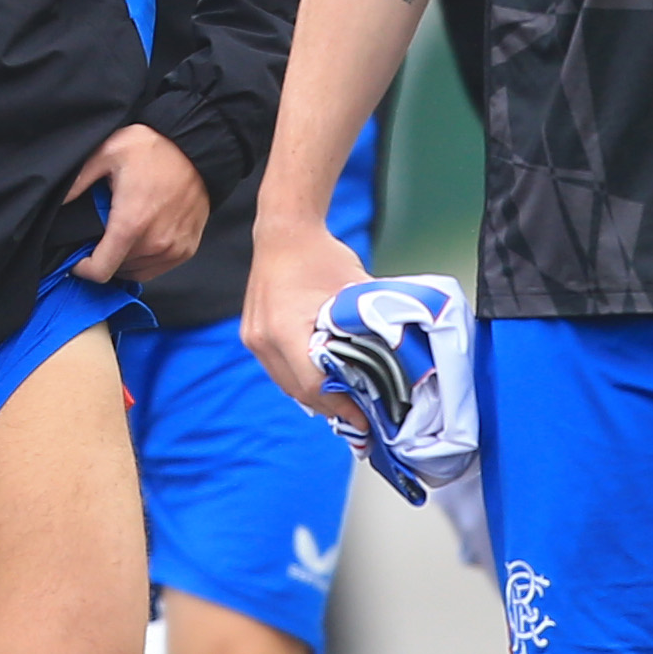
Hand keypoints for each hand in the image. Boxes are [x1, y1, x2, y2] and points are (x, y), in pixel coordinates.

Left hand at [66, 123, 207, 284]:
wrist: (198, 148)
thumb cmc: (153, 148)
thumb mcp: (107, 153)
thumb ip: (78, 181)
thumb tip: (57, 204)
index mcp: (131, 224)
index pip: (100, 271)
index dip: (83, 269)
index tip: (78, 259)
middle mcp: (155, 243)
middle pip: (117, 270)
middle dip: (104, 257)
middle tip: (101, 235)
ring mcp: (174, 249)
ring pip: (137, 271)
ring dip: (125, 260)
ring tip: (121, 235)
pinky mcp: (188, 248)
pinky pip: (158, 267)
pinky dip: (146, 260)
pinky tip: (141, 238)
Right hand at [241, 215, 366, 416]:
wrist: (284, 232)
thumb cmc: (321, 256)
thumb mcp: (354, 290)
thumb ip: (372, 323)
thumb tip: (400, 355)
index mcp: (284, 329)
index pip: (313, 384)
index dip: (340, 405)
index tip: (363, 418)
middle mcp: (263, 339)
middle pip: (298, 391)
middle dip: (330, 408)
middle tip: (360, 421)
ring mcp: (254, 339)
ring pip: (286, 384)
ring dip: (314, 398)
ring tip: (344, 407)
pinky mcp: (252, 336)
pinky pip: (279, 370)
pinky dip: (301, 380)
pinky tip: (323, 385)